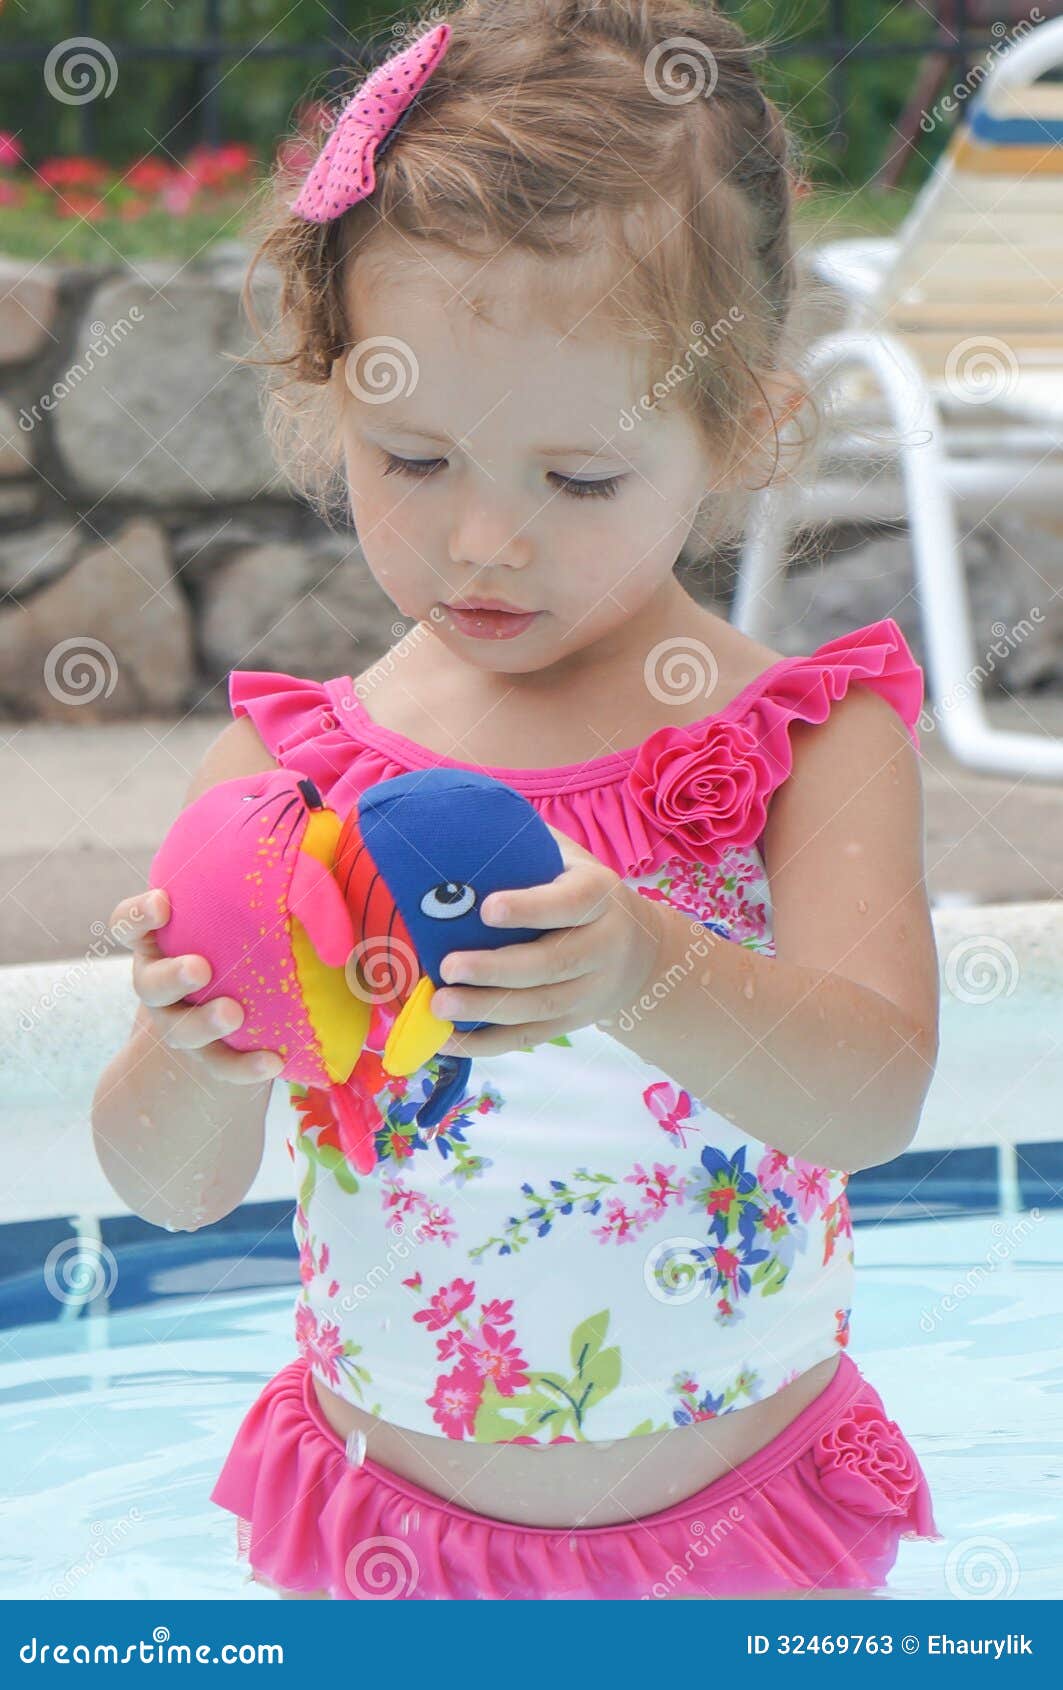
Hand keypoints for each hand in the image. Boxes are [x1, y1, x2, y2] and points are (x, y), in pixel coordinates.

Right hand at [108, 889, 284, 1084]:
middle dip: (172, 976)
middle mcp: (159, 984)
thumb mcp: (242, 912)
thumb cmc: (242, 937)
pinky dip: (245, 1066)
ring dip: (204, 1023)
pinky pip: (222, 1065)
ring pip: (180, 1030)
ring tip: (234, 1014)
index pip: (129, 924)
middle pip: (149, 984)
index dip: (139, 915)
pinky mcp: (209, 1056)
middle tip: (201, 968)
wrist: (242, 1006)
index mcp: (158, 941)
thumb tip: (308, 856)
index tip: (163, 903)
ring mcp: (179, 1023)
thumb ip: (262, 885)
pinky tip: (275, 1060)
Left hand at [430, 825, 665, 1058]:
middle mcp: (602, 945)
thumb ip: (527, 841)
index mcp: (599, 896)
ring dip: (487, 1010)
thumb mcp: (569, 859)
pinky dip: (488, 1043)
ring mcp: (590, 990)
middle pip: (552, 964)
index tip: (486, 909)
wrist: (640, 952)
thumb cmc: (581, 891)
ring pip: (541, 1007)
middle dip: (497, 969)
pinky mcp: (574, 1021)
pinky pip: (530, 1037)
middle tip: (448, 967)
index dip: (531, 908)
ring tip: (438, 1005)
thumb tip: (463, 808)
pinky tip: (448, 1040)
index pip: (569, 903)